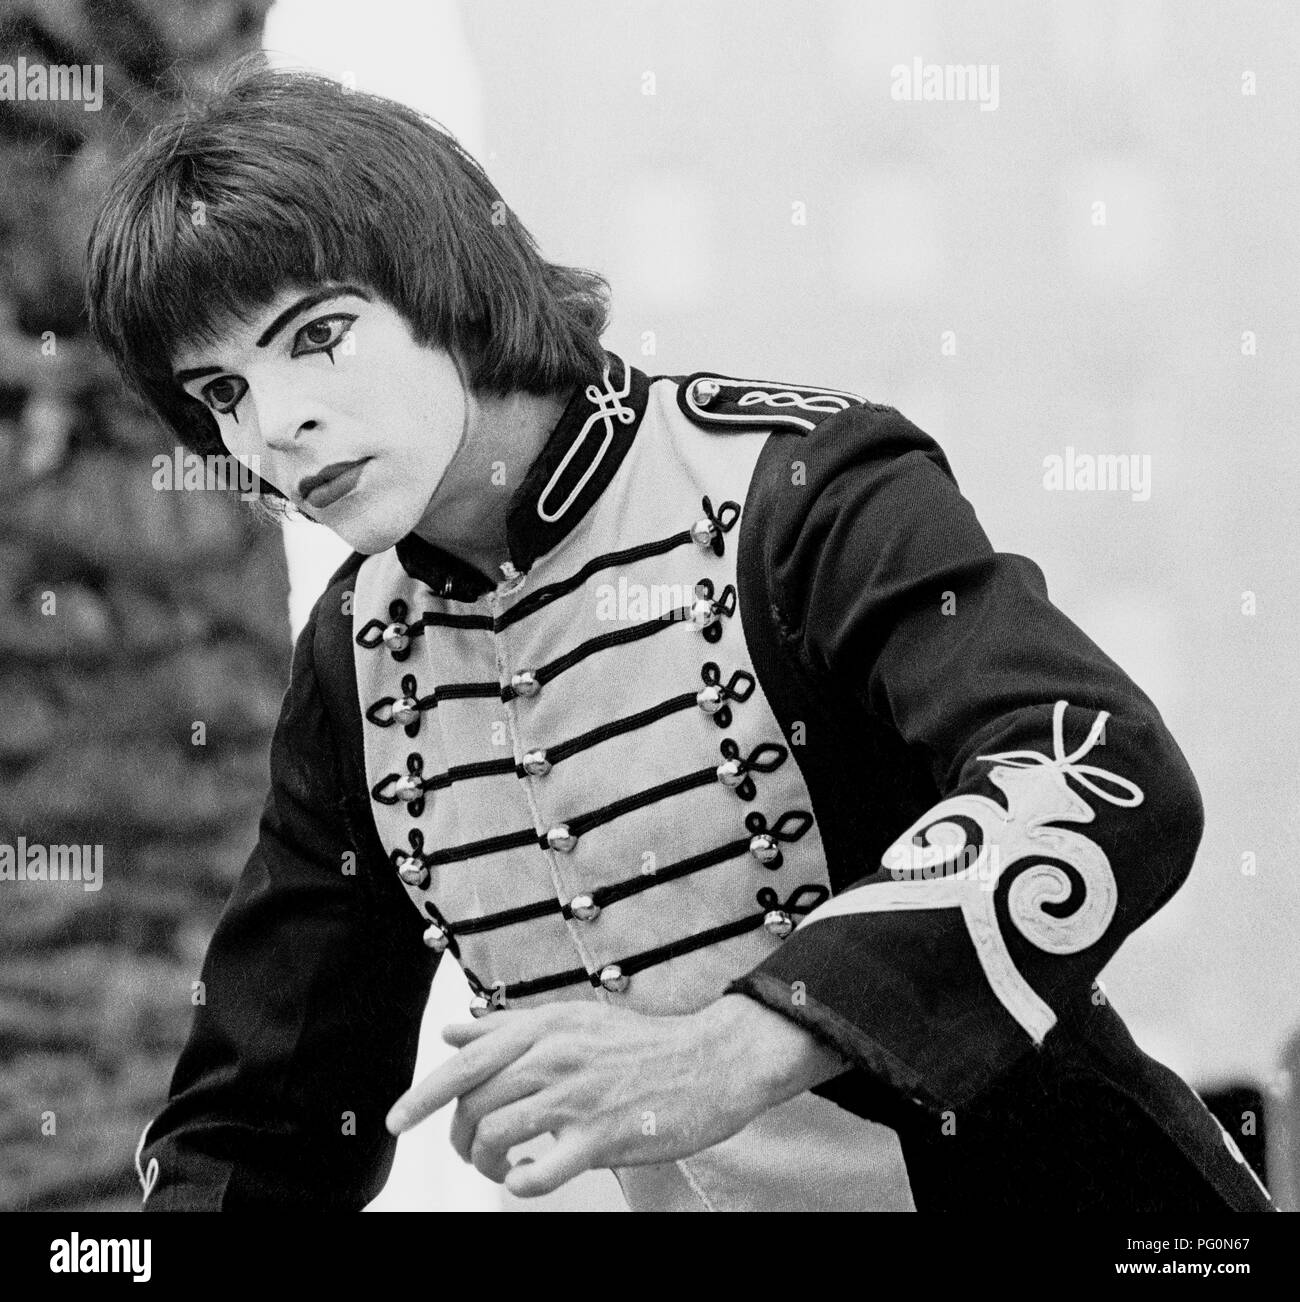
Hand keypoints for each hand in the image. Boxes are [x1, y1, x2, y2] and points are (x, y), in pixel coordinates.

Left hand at [385, 994, 846, 1196]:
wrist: (710, 1061)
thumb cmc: (642, 1045)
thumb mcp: (573, 1020)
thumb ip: (510, 1027)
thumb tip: (454, 1031)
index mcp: (545, 1028)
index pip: (465, 1062)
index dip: (422, 1094)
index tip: (395, 1121)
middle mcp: (555, 1057)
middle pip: (472, 1102)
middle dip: (458, 1137)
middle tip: (472, 1151)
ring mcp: (578, 1098)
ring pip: (496, 1135)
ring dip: (485, 1162)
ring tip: (502, 1166)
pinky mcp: (602, 1136)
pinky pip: (538, 1171)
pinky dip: (520, 1183)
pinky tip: (526, 1178)